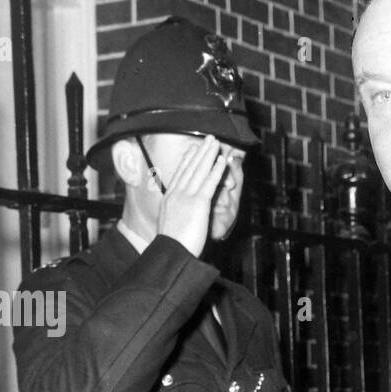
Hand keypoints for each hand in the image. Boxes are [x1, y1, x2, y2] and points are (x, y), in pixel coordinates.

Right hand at [156, 134, 228, 256]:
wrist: (171, 252)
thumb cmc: (172, 246)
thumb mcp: (171, 226)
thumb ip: (177, 217)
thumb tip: (180, 218)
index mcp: (169, 199)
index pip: (179, 175)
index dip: (187, 161)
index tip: (192, 150)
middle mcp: (176, 194)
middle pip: (189, 168)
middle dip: (199, 152)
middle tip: (207, 139)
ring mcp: (186, 197)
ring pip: (199, 171)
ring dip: (209, 155)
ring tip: (216, 143)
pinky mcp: (198, 203)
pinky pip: (209, 183)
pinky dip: (216, 170)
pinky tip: (221, 161)